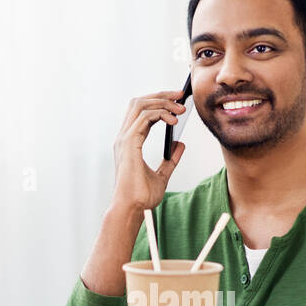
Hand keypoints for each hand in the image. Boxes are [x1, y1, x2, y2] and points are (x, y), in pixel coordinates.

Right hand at [111, 87, 188, 212]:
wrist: (133, 209)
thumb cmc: (142, 197)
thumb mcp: (162, 175)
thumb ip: (170, 160)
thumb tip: (180, 144)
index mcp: (129, 143)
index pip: (141, 112)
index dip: (158, 103)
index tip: (177, 102)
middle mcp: (124, 137)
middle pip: (139, 102)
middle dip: (161, 95)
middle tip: (181, 96)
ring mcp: (124, 139)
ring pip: (140, 105)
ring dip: (162, 102)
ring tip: (180, 109)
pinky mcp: (129, 143)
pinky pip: (145, 117)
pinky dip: (160, 114)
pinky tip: (174, 121)